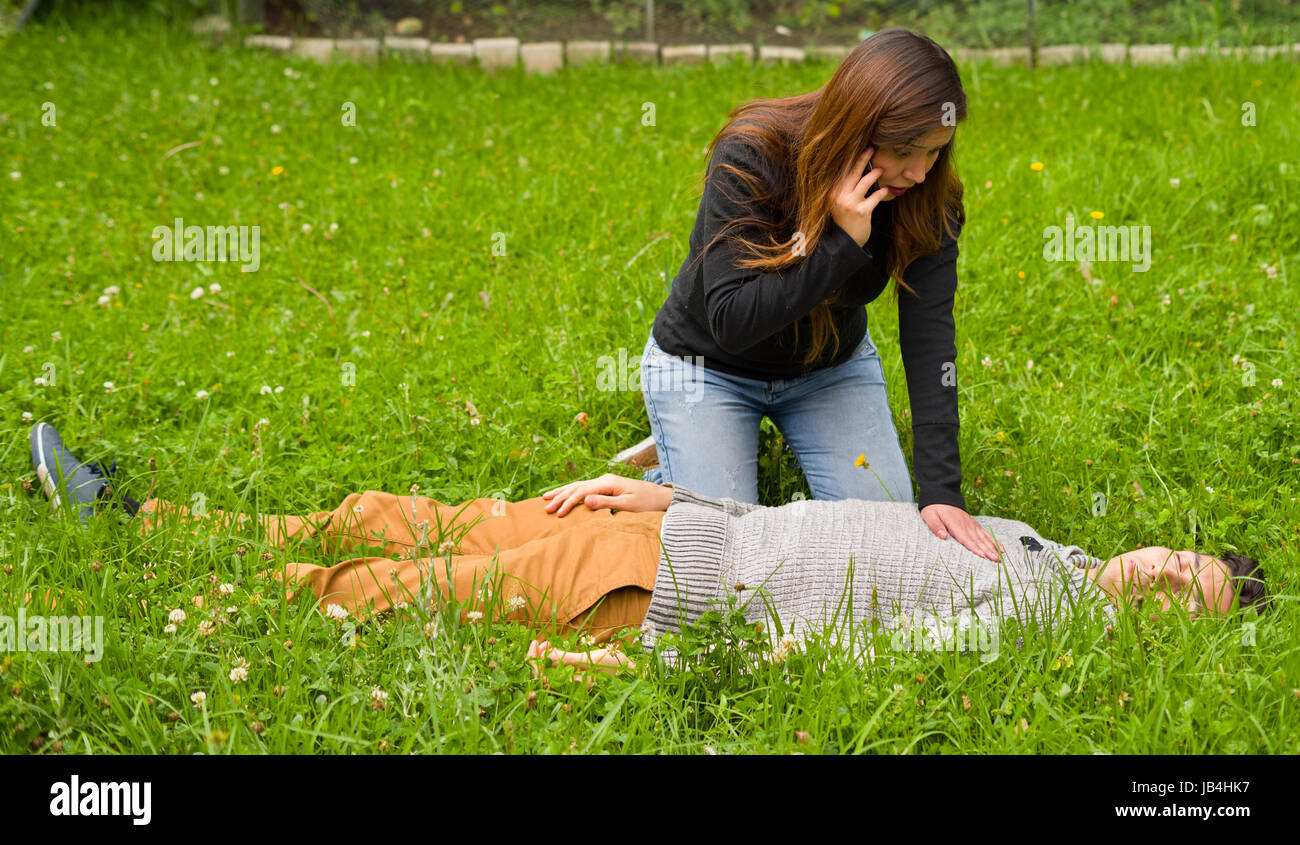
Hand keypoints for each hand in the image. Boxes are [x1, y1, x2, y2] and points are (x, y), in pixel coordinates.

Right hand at [541, 473, 671, 515]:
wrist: (661, 497)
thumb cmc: (647, 503)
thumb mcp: (628, 505)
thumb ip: (606, 503)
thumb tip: (584, 501)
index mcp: (608, 482)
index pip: (581, 492)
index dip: (568, 502)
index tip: (557, 514)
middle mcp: (604, 479)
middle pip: (576, 486)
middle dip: (559, 496)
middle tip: (544, 507)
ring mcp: (605, 482)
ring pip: (578, 486)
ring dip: (562, 492)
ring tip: (546, 498)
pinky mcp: (607, 487)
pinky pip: (584, 489)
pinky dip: (571, 492)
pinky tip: (564, 495)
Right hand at [830, 148, 889, 247]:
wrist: (845, 242)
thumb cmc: (844, 220)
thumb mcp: (839, 203)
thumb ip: (845, 188)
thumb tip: (858, 170)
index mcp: (832, 192)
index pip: (841, 170)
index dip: (849, 158)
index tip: (856, 145)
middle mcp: (839, 196)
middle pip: (852, 172)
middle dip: (862, 159)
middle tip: (871, 149)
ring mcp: (850, 204)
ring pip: (864, 182)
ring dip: (874, 174)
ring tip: (881, 170)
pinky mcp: (861, 212)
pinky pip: (874, 197)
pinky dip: (881, 192)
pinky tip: (885, 189)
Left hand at [920, 504, 1002, 561]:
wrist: (941, 495)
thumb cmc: (934, 508)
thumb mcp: (929, 516)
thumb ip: (936, 526)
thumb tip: (942, 536)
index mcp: (955, 524)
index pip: (966, 538)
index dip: (974, 547)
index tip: (982, 555)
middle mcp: (966, 524)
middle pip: (978, 540)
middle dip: (988, 550)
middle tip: (996, 560)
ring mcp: (971, 524)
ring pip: (984, 537)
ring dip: (993, 547)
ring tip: (1000, 557)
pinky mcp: (974, 524)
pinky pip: (986, 533)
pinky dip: (994, 541)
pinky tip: (1000, 548)